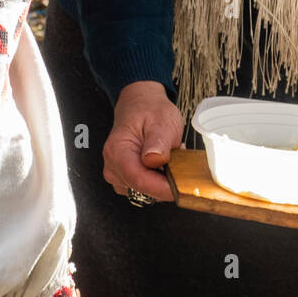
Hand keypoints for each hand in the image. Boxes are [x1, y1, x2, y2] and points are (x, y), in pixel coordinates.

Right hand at [101, 80, 182, 201]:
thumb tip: (154, 160)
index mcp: (117, 151)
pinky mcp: (126, 178)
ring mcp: (118, 174)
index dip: (164, 188)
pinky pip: (145, 189)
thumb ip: (158, 141)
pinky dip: (158, 181)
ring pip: (146, 192)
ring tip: (169, 159)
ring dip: (162, 181)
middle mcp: (113, 165)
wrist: (141, 105)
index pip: (139, 180)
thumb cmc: (149, 110)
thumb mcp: (161, 120)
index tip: (184, 187)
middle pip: (143, 189)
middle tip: (180, 164)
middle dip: (166, 183)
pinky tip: (162, 165)